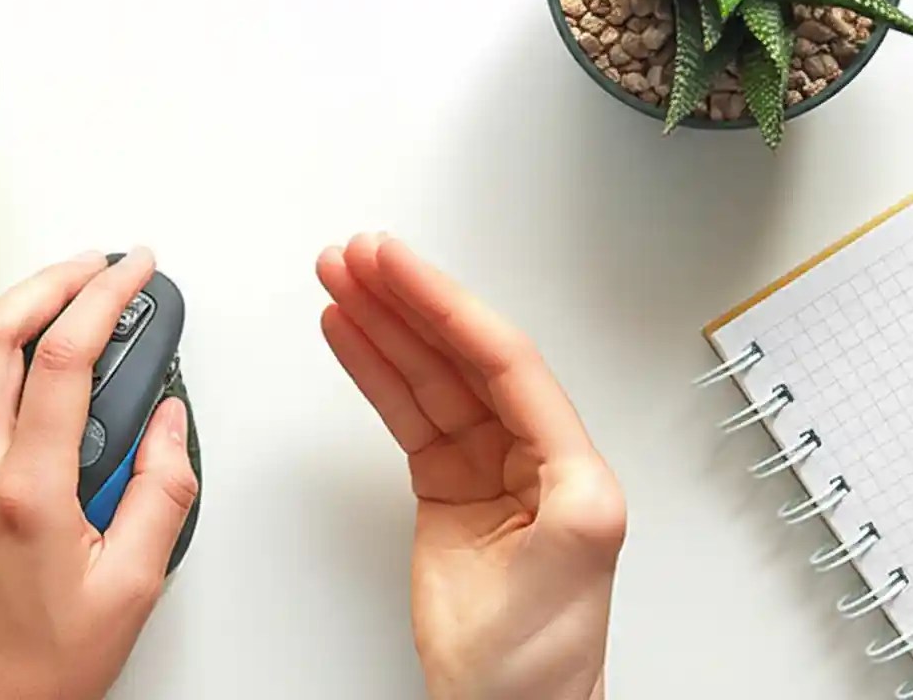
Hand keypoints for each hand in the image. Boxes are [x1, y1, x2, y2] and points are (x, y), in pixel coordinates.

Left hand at [0, 248, 198, 699]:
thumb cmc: (42, 663)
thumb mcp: (133, 585)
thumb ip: (163, 492)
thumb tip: (170, 423)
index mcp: (26, 492)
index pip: (61, 361)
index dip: (104, 299)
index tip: (136, 271)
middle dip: (50, 278)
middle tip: (101, 262)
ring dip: (25, 306)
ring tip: (78, 290)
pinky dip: (9, 348)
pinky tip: (47, 352)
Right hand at [317, 235, 626, 699]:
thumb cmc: (541, 657)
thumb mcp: (573, 558)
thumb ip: (564, 482)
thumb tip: (542, 429)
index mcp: (567, 460)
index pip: (501, 359)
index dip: (445, 305)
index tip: (397, 267)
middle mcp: (529, 452)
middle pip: (460, 352)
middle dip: (408, 299)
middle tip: (358, 256)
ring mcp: (482, 467)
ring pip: (427, 374)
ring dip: (383, 324)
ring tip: (339, 279)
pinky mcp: (444, 485)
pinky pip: (405, 412)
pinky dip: (374, 370)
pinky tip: (351, 336)